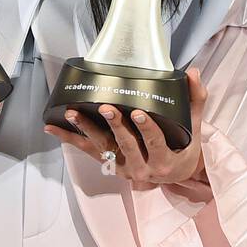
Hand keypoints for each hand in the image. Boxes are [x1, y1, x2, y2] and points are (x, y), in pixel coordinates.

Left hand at [43, 67, 208, 187]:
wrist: (174, 174)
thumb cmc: (184, 148)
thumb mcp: (194, 128)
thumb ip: (195, 100)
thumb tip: (194, 72)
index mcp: (163, 159)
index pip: (154, 142)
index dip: (146, 128)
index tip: (138, 113)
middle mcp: (141, 167)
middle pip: (126, 145)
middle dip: (115, 126)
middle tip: (106, 107)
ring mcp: (122, 166)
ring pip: (103, 147)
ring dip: (86, 130)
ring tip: (73, 113)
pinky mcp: (109, 162)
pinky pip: (87, 150)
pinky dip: (69, 139)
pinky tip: (52, 127)